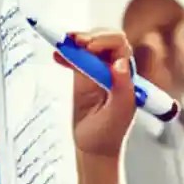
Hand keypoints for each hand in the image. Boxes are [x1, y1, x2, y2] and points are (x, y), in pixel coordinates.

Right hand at [51, 30, 136, 158]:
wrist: (94, 147)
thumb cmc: (110, 133)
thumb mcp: (118, 114)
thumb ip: (122, 89)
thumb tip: (120, 63)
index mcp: (127, 75)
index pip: (119, 45)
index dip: (104, 40)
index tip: (89, 46)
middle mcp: (114, 69)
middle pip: (104, 40)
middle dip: (89, 35)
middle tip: (73, 40)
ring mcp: (97, 71)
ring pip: (88, 46)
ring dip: (75, 42)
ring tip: (61, 43)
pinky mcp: (82, 77)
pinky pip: (74, 59)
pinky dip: (65, 54)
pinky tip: (56, 55)